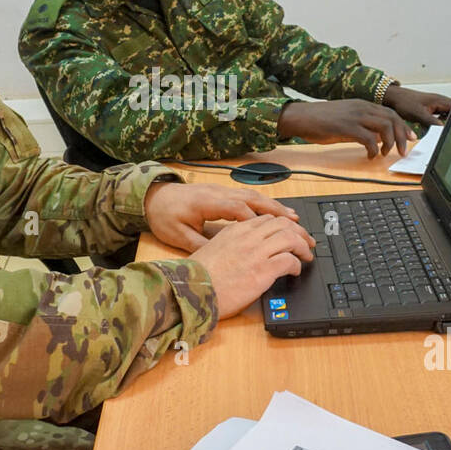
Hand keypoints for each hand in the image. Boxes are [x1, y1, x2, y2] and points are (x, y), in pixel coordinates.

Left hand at [143, 181, 299, 252]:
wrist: (153, 197)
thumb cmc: (165, 216)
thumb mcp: (177, 236)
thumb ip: (199, 245)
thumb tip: (221, 258)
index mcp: (207, 203)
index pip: (237, 209)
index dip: (256, 221)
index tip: (272, 235)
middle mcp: (218, 193)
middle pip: (252, 199)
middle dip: (275, 212)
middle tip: (296, 224)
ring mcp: (222, 191)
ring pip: (253, 197)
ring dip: (274, 207)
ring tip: (294, 219)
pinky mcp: (223, 194)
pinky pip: (248, 197)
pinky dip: (265, 205)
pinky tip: (276, 213)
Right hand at [190, 215, 315, 318]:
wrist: (191, 290)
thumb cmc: (198, 277)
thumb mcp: (213, 250)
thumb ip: (231, 244)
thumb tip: (244, 250)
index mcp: (234, 231)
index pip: (266, 220)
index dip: (283, 225)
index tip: (289, 232)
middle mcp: (247, 237)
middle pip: (283, 224)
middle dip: (299, 232)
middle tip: (306, 242)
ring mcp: (256, 253)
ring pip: (290, 238)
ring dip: (302, 246)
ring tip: (306, 256)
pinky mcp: (262, 271)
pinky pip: (289, 261)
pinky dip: (297, 265)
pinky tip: (295, 271)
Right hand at [276, 99, 411, 157]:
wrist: (301, 116)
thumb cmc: (320, 119)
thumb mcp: (347, 119)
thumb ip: (364, 126)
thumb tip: (379, 137)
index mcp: (363, 104)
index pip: (391, 113)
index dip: (404, 126)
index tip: (410, 138)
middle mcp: (362, 107)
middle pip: (392, 119)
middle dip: (402, 136)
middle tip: (403, 150)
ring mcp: (355, 116)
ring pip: (385, 127)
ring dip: (390, 143)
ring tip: (386, 154)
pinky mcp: (346, 127)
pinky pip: (369, 139)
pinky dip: (373, 149)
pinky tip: (370, 156)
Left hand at [383, 84, 450, 127]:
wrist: (394, 98)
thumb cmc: (404, 102)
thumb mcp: (418, 114)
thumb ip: (431, 121)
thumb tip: (443, 128)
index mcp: (440, 100)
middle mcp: (440, 101)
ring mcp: (437, 105)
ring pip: (449, 114)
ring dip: (449, 122)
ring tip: (446, 130)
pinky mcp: (432, 109)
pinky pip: (442, 116)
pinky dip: (441, 122)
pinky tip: (437, 128)